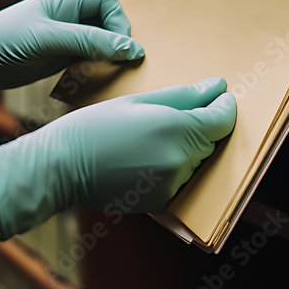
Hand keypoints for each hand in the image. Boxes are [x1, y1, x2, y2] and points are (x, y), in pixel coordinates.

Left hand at [0, 0, 143, 104]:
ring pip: (98, 42)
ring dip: (108, 56)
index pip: (106, 0)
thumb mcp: (47, 40)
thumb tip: (130, 47)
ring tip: (111, 72)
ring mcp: (62, 39)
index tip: (120, 45)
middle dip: (117, 39)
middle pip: (106, 21)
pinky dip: (95, 69)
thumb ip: (89, 41)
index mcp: (63, 2)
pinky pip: (85, 60)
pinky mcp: (56, 59)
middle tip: (121, 61)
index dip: (118, 19)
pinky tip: (93, 80)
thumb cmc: (1, 43)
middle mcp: (66, 18)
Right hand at [0, 77, 236, 238]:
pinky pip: (182, 179)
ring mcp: (172, 184)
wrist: (64, 166)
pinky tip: (147, 155)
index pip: (221, 121)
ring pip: (197, 161)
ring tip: (154, 135)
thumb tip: (217, 87)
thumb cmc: (96, 126)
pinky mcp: (163, 201)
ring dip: (188, 147)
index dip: (224, 106)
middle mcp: (180, 161)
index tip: (220, 96)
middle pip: (211, 141)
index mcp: (176, 131)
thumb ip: (183, 96)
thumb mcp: (139, 101)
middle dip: (203, 125)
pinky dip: (174, 166)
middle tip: (177, 112)